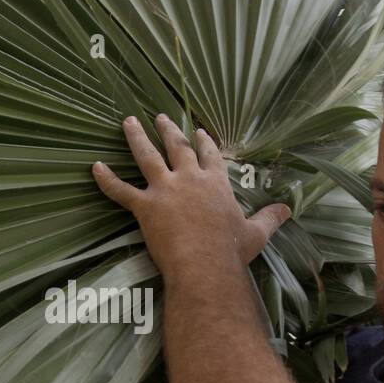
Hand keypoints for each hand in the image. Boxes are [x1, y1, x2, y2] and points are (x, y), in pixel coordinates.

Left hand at [92, 114, 290, 280]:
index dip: (203, 142)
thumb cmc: (231, 251)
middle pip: (177, 148)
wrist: (207, 265)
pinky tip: (94, 167)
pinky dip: (106, 179)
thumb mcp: (256, 233)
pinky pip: (121, 191)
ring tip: (128, 122)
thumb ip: (270, 218)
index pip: (209, 156)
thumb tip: (289, 210)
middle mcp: (190, 179)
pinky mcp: (145, 207)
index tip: (198, 130)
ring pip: (148, 157)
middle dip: (169, 130)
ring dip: (137, 138)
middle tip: (160, 117)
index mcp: (215, 184)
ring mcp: (166, 190)